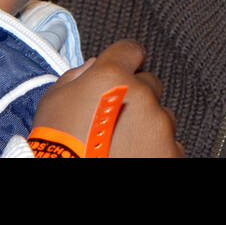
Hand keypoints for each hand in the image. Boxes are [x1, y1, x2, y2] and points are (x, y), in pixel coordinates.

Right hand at [33, 39, 182, 157]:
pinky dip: (154, 149)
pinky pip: (169, 144)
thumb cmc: (55, 145)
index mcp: (112, 76)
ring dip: (146, 124)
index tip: (121, 73)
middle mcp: (142, 94)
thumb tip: (93, 65)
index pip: (131, 50)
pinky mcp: (172, 151)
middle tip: (114, 119)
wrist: (64, 174)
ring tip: (121, 143)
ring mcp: (160, 124)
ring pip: (160, 115)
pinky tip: (132, 156)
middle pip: (148, 84)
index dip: (124, 61)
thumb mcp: (53, 102)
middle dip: (135, 96)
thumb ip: (76, 76)